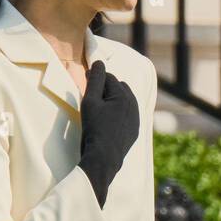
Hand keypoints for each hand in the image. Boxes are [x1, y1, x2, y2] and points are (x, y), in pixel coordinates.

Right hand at [78, 60, 139, 207]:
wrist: (104, 158)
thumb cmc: (94, 128)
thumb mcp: (90, 101)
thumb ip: (94, 80)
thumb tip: (98, 62)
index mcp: (124, 95)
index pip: (108, 78)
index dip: (95, 77)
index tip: (84, 80)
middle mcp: (134, 104)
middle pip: (117, 88)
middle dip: (105, 87)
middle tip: (90, 94)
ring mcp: (136, 118)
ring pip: (123, 101)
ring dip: (112, 99)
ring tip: (97, 107)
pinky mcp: (134, 130)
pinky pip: (126, 115)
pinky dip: (117, 113)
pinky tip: (106, 120)